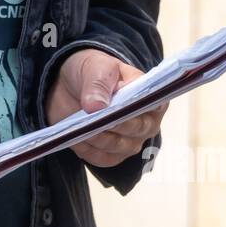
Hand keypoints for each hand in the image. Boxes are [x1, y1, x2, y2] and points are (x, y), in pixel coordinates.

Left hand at [44, 48, 168, 169]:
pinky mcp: (110, 154)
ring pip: (118, 147)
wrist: (70, 86)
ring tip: (79, 124)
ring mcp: (130, 142)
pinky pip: (101, 158)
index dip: (139, 108)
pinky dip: (87, 149)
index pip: (155, 105)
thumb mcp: (95, 68)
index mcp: (150, 97)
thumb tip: (96, 107)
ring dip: (97, 137)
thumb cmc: (93, 72)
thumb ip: (98, 85)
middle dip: (114, 124)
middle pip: (137, 130)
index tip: (120, 107)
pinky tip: (75, 136)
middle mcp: (146, 123)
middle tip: (93, 116)